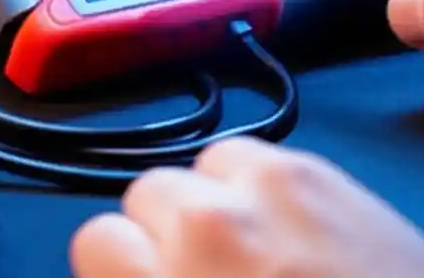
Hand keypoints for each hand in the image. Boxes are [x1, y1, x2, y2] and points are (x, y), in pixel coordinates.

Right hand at [71, 137, 423, 277]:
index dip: (120, 264)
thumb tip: (131, 271)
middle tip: (205, 271)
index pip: (97, 238)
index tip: (142, 276)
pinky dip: (266, 188)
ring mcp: (275, 189)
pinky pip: (262, 157)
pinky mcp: (326, 173)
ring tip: (251, 246)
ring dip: (218, 199)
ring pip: (204, 165)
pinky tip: (290, 230)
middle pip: (148, 191)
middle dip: (168, 230)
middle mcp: (216, 227)